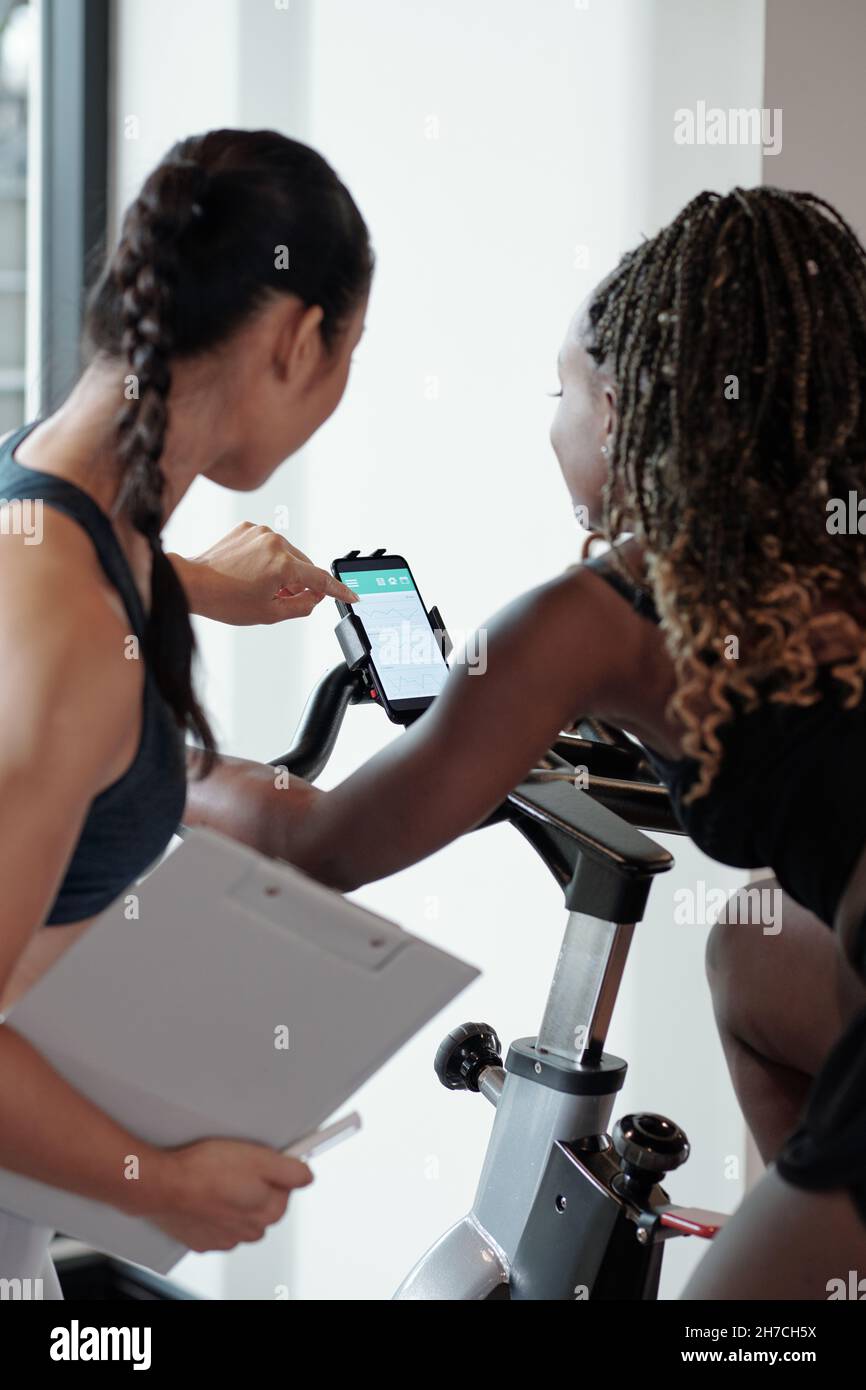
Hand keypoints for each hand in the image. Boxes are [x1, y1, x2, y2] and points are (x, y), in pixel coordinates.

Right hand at [146, 1137, 312, 1252]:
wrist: (162, 1185)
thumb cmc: (204, 1170)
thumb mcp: (258, 1157)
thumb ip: (290, 1170)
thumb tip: (307, 1176)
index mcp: (268, 1211)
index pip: (287, 1189)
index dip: (276, 1168)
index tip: (267, 1158)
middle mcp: (249, 1230)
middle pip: (264, 1202)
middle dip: (255, 1183)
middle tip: (236, 1163)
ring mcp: (225, 1237)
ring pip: (240, 1213)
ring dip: (233, 1196)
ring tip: (216, 1175)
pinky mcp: (202, 1239)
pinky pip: (215, 1222)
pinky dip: (212, 1208)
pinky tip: (203, 1192)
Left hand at [168, 523, 357, 624]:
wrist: (193, 583)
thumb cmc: (224, 600)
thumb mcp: (269, 614)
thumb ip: (302, 606)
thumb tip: (315, 597)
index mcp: (283, 565)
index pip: (320, 579)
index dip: (338, 590)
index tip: (351, 595)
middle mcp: (275, 542)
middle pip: (303, 566)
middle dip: (300, 583)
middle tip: (286, 599)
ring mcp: (260, 532)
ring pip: (287, 554)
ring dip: (284, 570)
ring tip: (264, 587)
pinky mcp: (248, 528)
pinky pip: (269, 544)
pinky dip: (268, 558)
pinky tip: (252, 572)